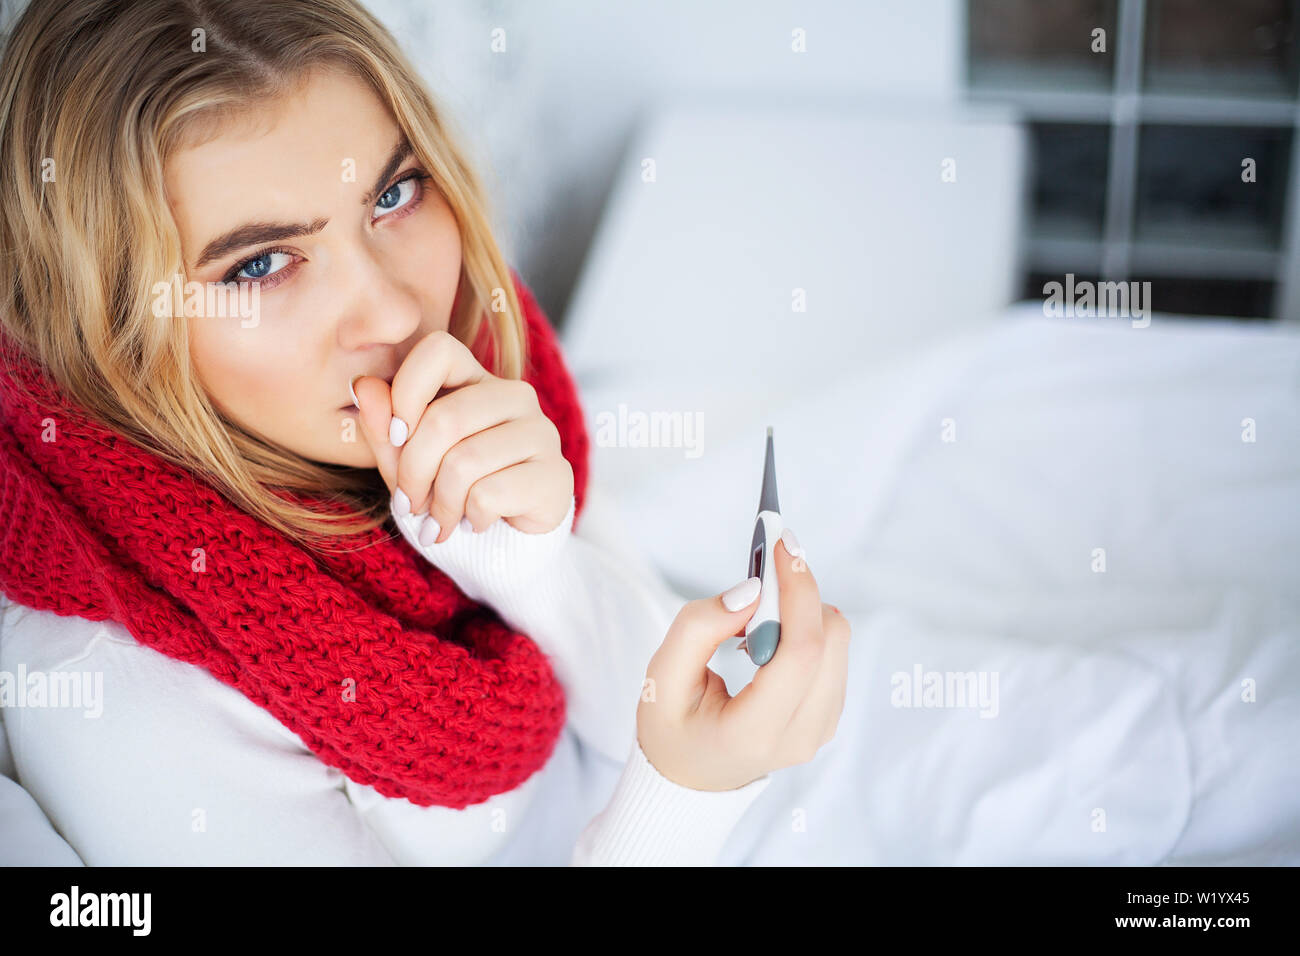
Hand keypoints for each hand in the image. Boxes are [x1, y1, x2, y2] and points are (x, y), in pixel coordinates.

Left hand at [352, 330, 573, 542]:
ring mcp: (541, 433)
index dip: (406, 391)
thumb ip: (384, 427)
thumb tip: (362, 387)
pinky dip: (469, 518)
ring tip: (440, 521)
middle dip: (413, 472)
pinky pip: (489, 495)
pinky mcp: (555, 475)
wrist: (504, 545)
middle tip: (409, 504)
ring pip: (465, 462)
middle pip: (445, 418)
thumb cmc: (452, 494)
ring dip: (440, 504)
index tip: (395, 437)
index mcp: (476, 380)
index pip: (438, 349)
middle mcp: (515, 396)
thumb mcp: (407, 463)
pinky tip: (475, 523)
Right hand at [636, 536, 851, 790]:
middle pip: (830, 639)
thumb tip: (751, 590)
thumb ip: (699, 628)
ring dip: (803, 610)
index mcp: (756, 731)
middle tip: (764, 570)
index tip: (782, 544)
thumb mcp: (662, 677)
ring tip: (756, 617)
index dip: (797, 589)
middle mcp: (800, 735)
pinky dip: (807, 630)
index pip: (802, 651)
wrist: (689, 778)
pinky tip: (769, 637)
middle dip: (800, 591)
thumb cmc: (671, 727)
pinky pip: (834, 655)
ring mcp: (820, 730)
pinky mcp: (827, 717)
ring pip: (838, 642)